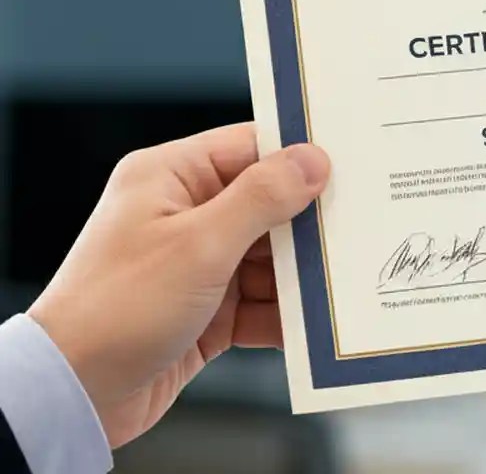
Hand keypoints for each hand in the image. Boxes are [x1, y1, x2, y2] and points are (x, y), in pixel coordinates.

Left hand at [27, 124, 328, 446]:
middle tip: (354, 233)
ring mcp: (196, 264)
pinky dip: (285, 313)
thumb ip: (262, 198)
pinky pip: (262, 302)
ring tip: (337, 286)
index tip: (348, 169)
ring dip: (301, 276)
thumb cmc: (115, 309)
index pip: (249, 148)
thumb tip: (312, 161)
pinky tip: (310, 325)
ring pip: (271, 257)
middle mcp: (182, 214)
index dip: (298, 157)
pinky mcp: (206, 310)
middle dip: (307, 226)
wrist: (73, 394)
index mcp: (169, 177)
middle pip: (268, 205)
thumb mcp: (199, 245)